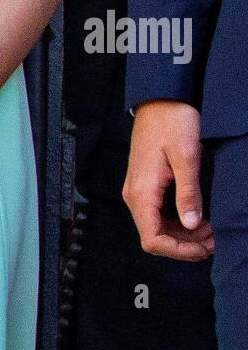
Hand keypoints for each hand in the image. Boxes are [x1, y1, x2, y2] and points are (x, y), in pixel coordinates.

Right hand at [122, 99, 214, 259]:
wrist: (160, 98)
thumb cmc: (171, 121)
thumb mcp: (186, 156)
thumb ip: (188, 193)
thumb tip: (192, 224)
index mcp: (141, 192)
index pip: (152, 240)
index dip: (179, 251)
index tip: (205, 247)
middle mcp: (134, 194)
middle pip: (155, 237)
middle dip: (186, 245)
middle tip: (215, 239)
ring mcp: (138, 189)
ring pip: (158, 227)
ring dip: (184, 235)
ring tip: (211, 229)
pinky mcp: (145, 184)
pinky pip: (159, 214)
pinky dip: (179, 221)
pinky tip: (198, 216)